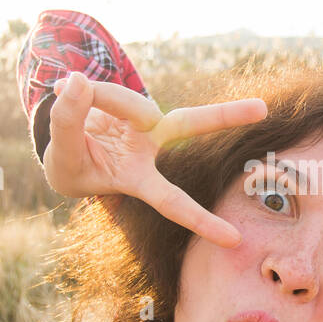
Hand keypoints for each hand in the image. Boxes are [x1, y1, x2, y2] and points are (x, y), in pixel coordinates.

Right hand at [43, 71, 266, 247]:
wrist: (59, 144)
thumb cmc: (68, 163)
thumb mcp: (62, 155)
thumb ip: (67, 120)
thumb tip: (77, 81)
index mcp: (137, 179)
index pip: (171, 201)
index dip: (201, 221)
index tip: (234, 240)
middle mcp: (149, 146)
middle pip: (186, 124)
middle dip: (224, 115)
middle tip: (263, 108)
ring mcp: (141, 118)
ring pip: (128, 100)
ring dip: (100, 99)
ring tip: (69, 98)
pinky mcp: (126, 96)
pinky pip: (105, 90)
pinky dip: (84, 92)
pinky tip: (69, 91)